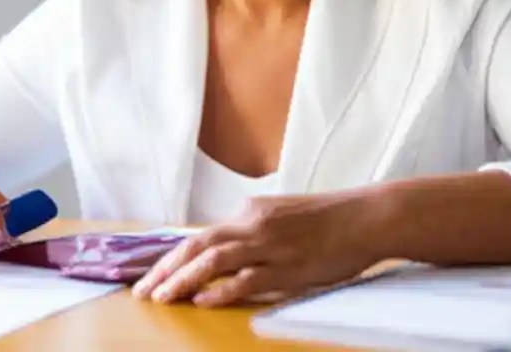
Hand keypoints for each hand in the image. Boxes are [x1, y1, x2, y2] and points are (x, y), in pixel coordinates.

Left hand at [132, 190, 384, 306]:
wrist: (368, 216)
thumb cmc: (330, 220)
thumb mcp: (283, 217)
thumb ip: (253, 231)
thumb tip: (225, 252)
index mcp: (250, 211)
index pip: (200, 236)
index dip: (171, 257)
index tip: (152, 275)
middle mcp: (254, 224)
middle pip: (197, 246)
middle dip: (166, 269)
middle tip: (143, 291)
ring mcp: (270, 245)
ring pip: (214, 260)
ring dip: (182, 279)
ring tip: (162, 297)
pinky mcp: (288, 265)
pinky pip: (246, 279)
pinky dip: (221, 289)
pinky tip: (202, 299)